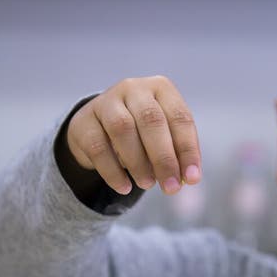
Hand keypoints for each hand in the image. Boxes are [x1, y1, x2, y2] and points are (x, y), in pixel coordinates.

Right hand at [66, 75, 201, 195]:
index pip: (180, 118)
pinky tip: (124, 187)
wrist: (100, 127)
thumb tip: (189, 178)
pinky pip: (98, 147)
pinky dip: (113, 171)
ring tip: (147, 185)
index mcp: (161, 89)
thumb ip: (177, 154)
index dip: (187, 150)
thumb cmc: (142, 133)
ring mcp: (106, 102)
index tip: (192, 179)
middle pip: (151, 120)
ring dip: (138, 162)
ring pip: (122, 129)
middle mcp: (133, 88)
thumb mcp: (165, 137)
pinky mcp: (84, 121)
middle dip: (164, 158)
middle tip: (171, 188)